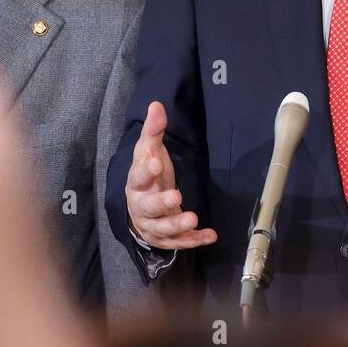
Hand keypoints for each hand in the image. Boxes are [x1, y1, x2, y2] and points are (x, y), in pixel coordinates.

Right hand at [125, 100, 216, 249]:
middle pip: (149, 206)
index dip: (147, 170)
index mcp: (136, 182)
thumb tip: (157, 104)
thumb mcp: (148, 150)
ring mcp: (152, 224)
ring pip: (162, 228)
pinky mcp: (165, 238)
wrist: (137, 206)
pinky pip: (179, 241)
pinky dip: (194, 240)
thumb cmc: (146, 174)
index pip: (139, 176)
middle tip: (176, 196)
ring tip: (193, 217)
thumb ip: (154, 130)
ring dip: (177, 224)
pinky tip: (210, 235)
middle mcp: (141, 206)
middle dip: (162, 203)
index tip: (157, 162)